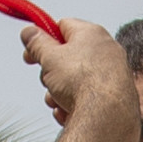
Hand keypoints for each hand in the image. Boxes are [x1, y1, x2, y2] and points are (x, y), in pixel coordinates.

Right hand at [23, 14, 135, 130]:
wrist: (107, 115)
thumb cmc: (84, 82)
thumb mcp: (49, 57)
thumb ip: (36, 43)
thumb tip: (29, 32)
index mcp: (92, 33)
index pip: (63, 26)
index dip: (44, 38)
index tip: (32, 49)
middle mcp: (106, 51)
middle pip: (68, 57)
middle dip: (51, 72)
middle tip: (47, 79)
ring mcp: (112, 74)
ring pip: (74, 81)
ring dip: (59, 92)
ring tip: (58, 99)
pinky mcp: (113, 96)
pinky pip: (86, 97)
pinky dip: (74, 105)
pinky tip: (69, 111)